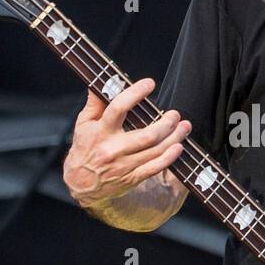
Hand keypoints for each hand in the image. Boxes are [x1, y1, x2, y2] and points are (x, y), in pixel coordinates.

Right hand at [63, 77, 190, 207]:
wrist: (81, 184)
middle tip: (175, 114)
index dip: (135, 93)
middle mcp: (113, 148)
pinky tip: (178, 147)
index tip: (149, 84)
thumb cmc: (84, 149)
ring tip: (184, 126)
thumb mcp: (83, 123)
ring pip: (155, 150)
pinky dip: (169, 158)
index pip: (118, 108)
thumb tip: (105, 80)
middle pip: (147, 134)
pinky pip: (154, 168)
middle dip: (166, 123)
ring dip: (174, 137)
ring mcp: (124, 165)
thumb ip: (95, 102)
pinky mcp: (132, 178)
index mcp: (101, 131)